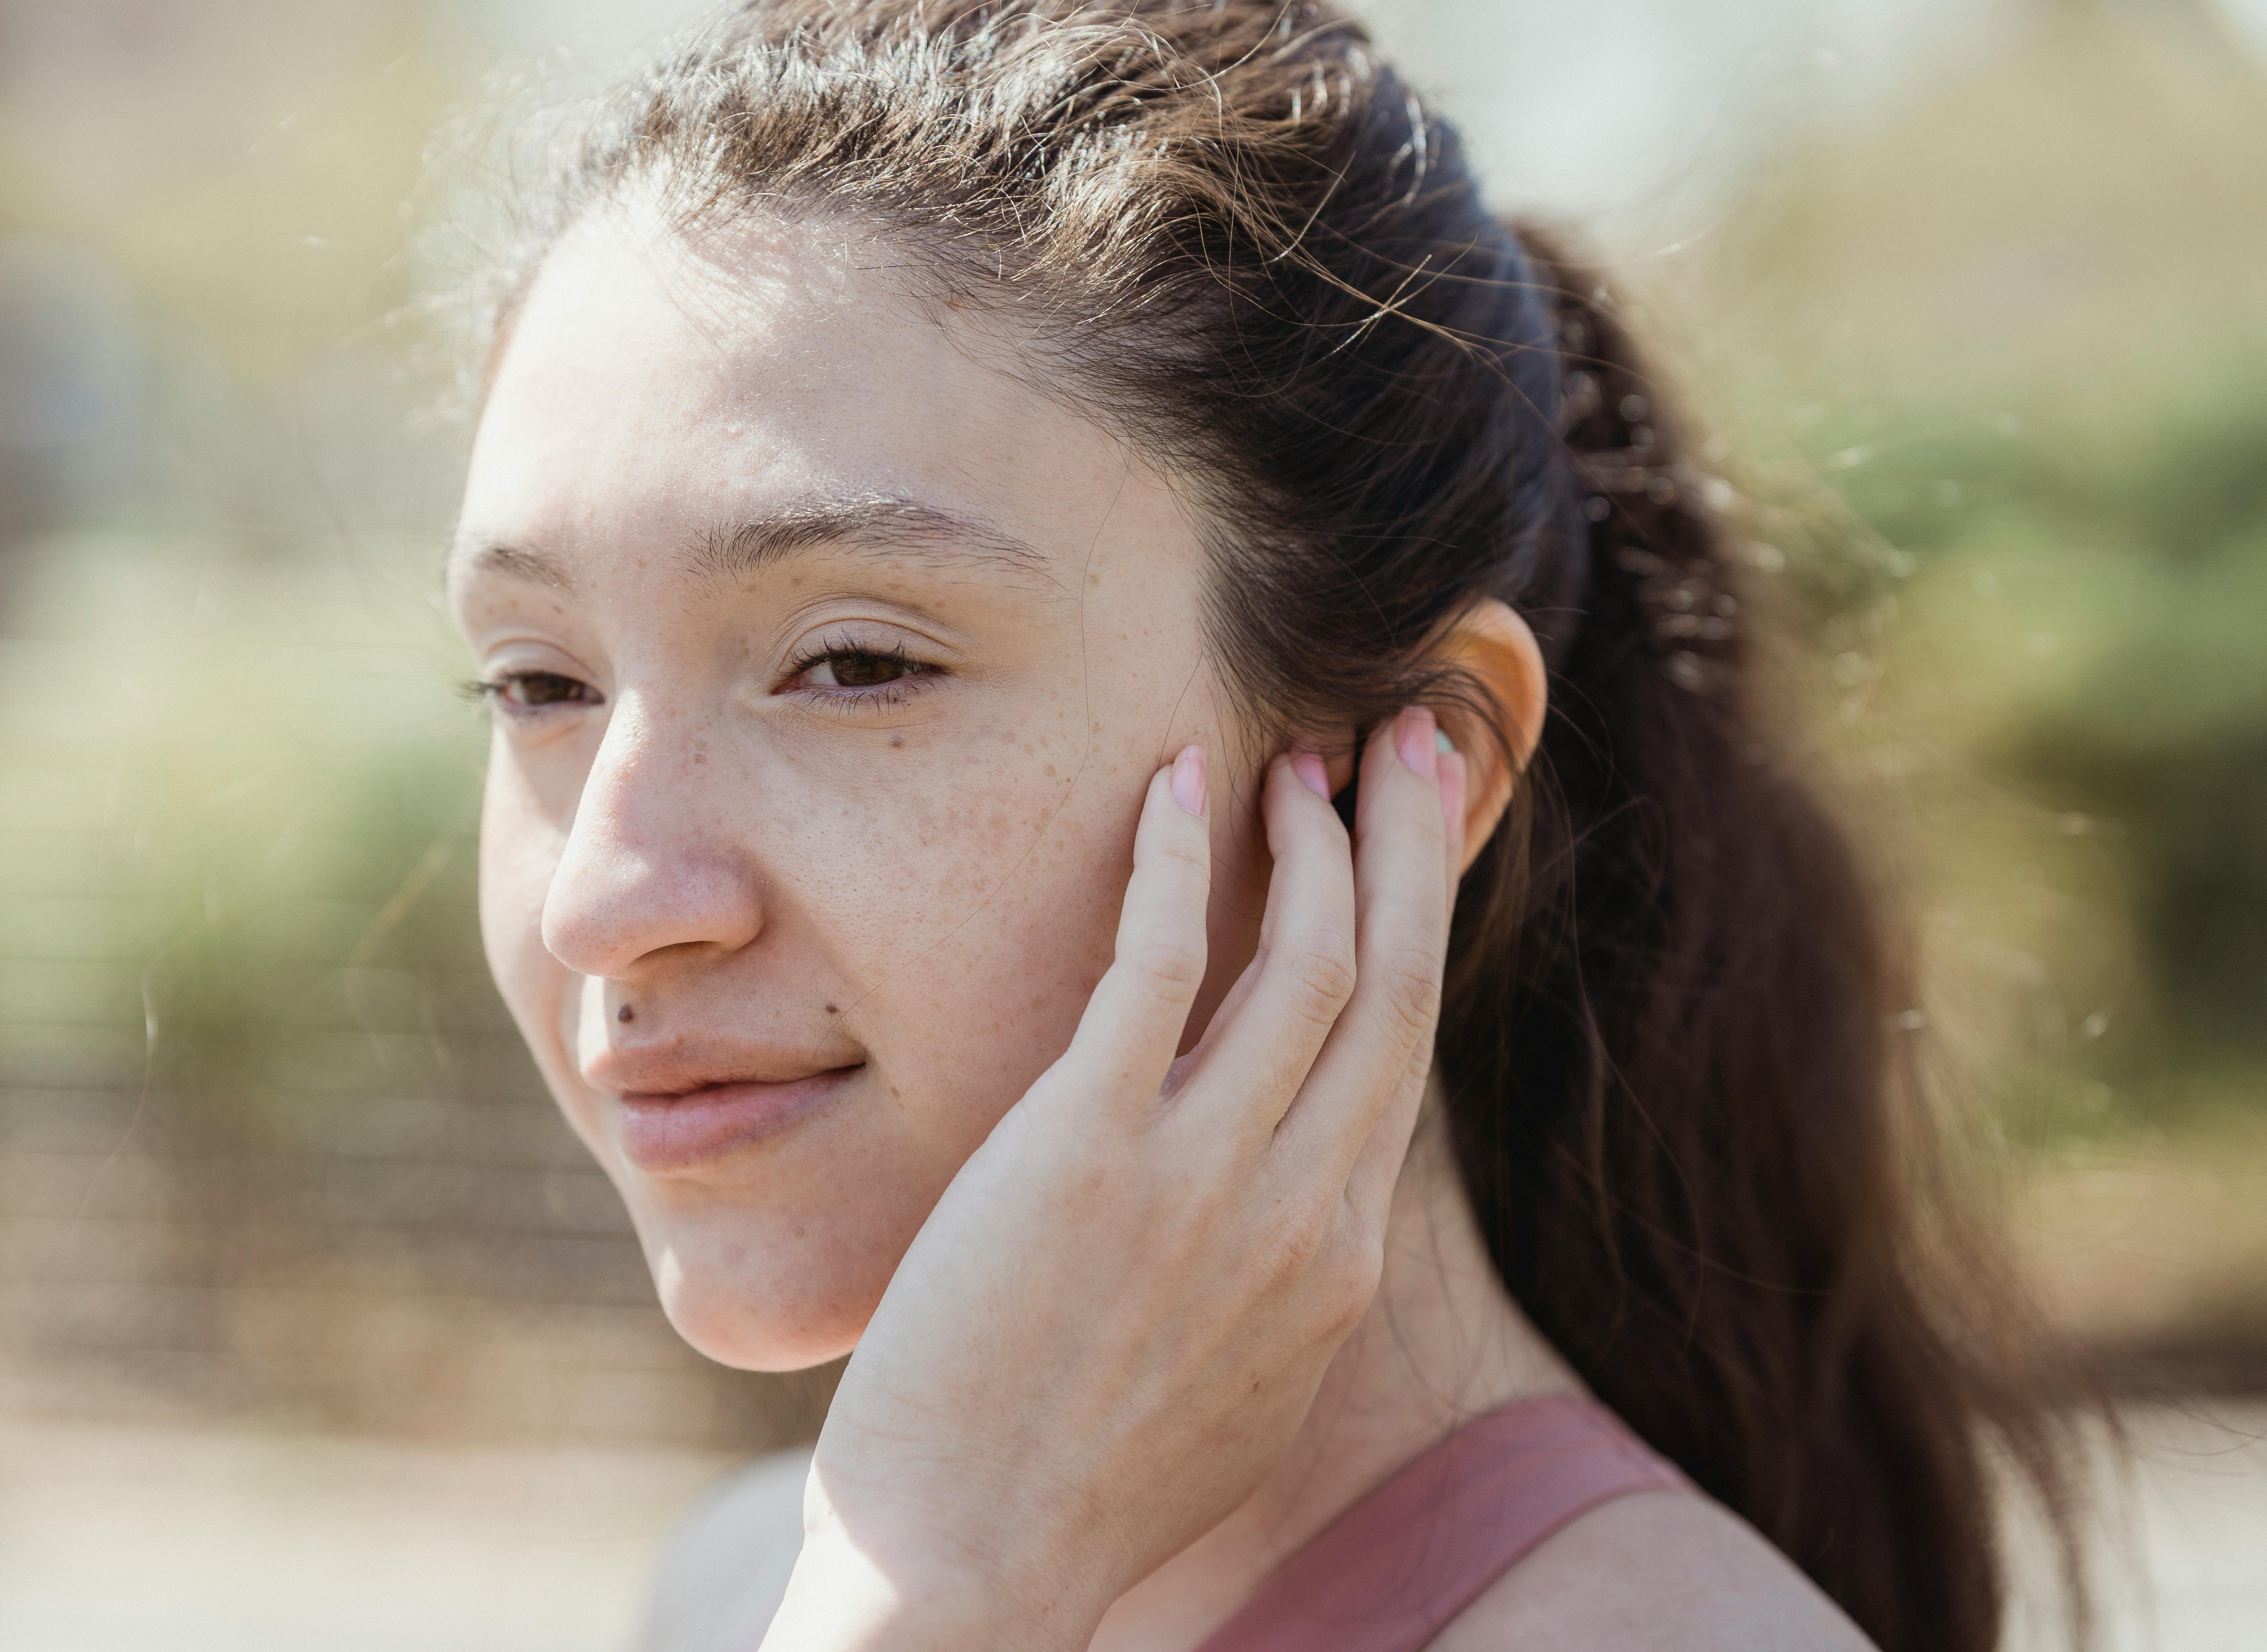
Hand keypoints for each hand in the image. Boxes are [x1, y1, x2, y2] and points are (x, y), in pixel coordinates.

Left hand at [762, 710, 1466, 1651]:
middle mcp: (1303, 1211)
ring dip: (1313, 839)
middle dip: (1412, 848)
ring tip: (1294, 757)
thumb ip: (1276, 1287)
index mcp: (1337, 1265)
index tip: (1405, 846)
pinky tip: (1178, 788)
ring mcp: (1203, 1179)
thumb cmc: (1076, 1488)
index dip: (1412, 932)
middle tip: (1406, 741)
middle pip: (1393, 985)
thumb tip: (1285, 1218)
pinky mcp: (1087, 1153)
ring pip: (1308, 961)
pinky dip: (1178, 863)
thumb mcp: (1232, 1390)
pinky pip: (1161, 969)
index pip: (1400, 1058)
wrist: (977, 1569)